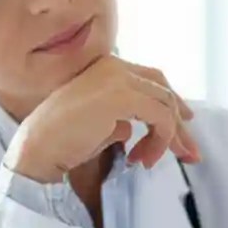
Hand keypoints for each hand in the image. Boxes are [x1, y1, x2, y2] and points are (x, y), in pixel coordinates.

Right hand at [5, 55, 201, 182]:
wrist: (39, 148)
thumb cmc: (63, 141)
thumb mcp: (101, 124)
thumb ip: (122, 120)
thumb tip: (142, 130)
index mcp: (106, 68)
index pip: (152, 80)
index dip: (173, 102)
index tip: (185, 125)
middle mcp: (114, 66)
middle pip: (163, 90)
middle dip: (179, 123)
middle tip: (189, 152)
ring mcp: (117, 78)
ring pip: (165, 105)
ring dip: (166, 138)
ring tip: (150, 161)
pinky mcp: (121, 96)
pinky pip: (160, 117)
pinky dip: (160, 140)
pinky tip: (143, 158)